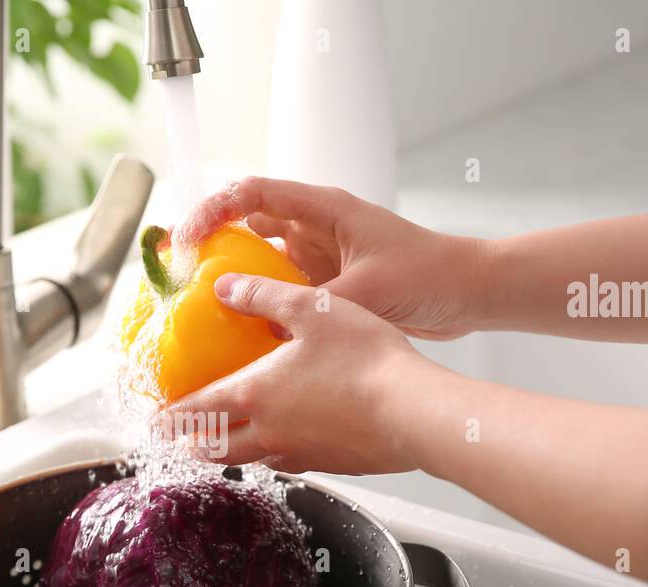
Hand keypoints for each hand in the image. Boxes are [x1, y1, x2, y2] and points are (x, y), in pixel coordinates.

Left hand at [161, 272, 434, 474]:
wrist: (413, 410)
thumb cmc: (364, 357)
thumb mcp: (310, 309)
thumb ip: (262, 296)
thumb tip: (223, 287)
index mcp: (255, 394)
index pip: (197, 410)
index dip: (172, 417)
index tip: (155, 421)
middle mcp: (269, 432)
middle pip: (216, 448)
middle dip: (193, 444)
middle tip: (179, 441)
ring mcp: (300, 452)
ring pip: (252, 459)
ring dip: (230, 454)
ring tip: (223, 446)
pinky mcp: (331, 464)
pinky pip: (290, 462)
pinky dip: (274, 456)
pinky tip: (285, 445)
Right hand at [176, 177, 486, 340]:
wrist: (468, 293)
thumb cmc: (429, 274)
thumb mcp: (365, 289)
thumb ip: (312, 302)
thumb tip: (260, 322)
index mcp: (323, 209)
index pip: (251, 194)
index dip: (211, 210)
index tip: (186, 238)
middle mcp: (315, 227)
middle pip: (246, 224)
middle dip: (211, 244)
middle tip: (179, 275)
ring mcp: (320, 255)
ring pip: (261, 260)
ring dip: (234, 278)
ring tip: (200, 306)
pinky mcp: (327, 283)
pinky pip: (282, 290)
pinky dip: (262, 306)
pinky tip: (242, 333)